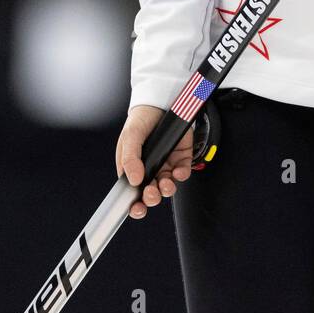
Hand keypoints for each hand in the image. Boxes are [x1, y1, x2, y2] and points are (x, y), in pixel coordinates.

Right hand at [115, 105, 192, 219]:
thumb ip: (130, 158)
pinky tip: (177, 172)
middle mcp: (150, 171)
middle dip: (151, 198)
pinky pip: (183, 173)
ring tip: (165, 184)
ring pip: (167, 186)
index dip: (135, 205)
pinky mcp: (181, 158)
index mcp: (134, 169)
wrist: (160, 103)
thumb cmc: (140, 121)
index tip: (136, 209)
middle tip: (150, 194)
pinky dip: (181, 175)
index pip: (133, 193)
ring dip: (166, 189)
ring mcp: (166, 166)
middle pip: (151, 193)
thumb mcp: (130, 137)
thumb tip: (133, 181)